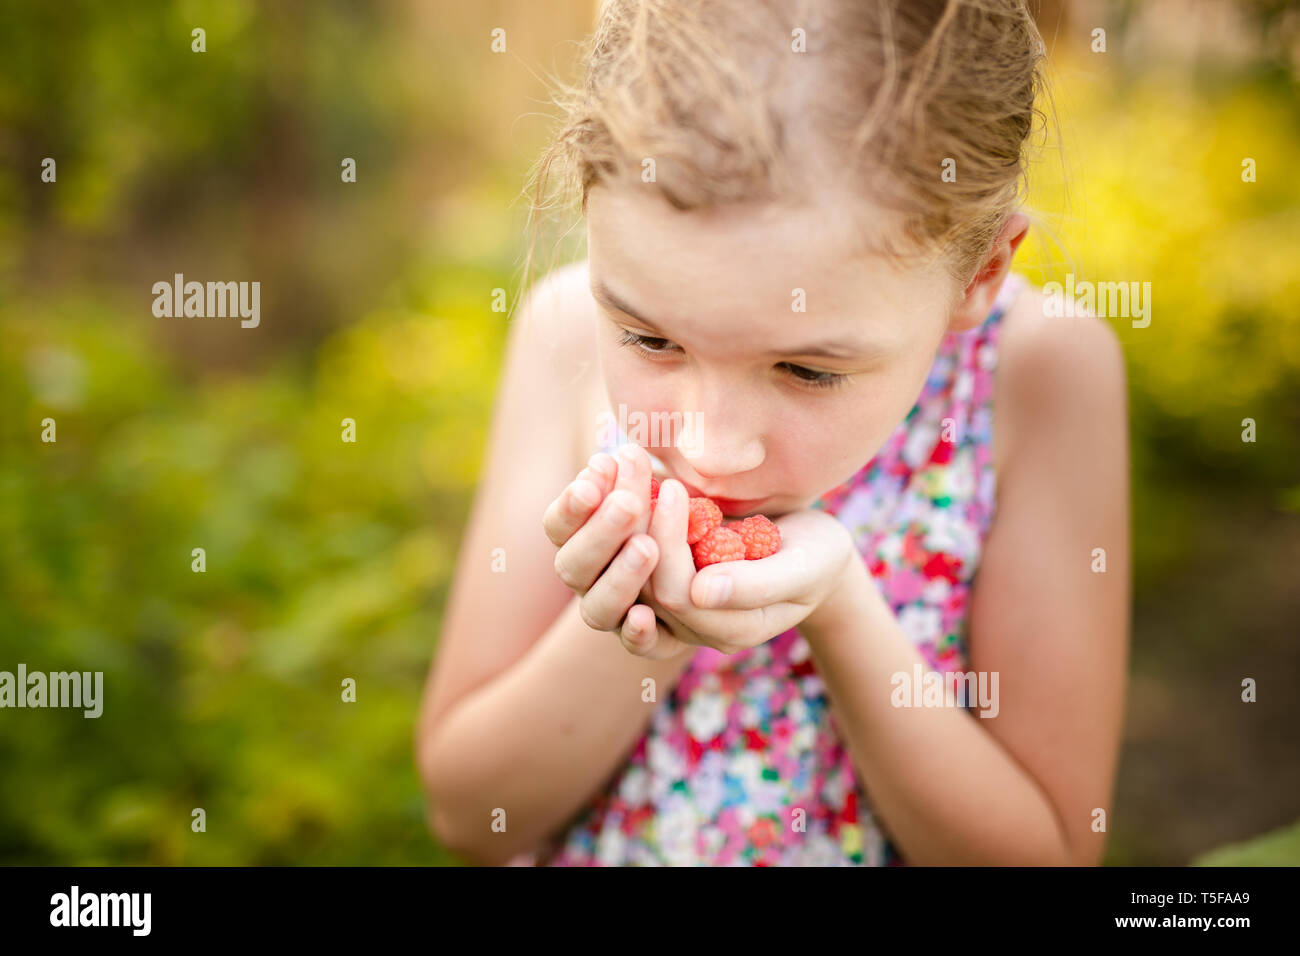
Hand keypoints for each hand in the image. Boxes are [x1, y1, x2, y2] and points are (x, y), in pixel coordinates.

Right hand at [541, 443, 660, 638]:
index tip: (599, 469)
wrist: (721, 557)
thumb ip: (636, 472)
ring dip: (619, 577)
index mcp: (579, 539)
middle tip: (629, 503)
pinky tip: (645, 616)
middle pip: (573, 565)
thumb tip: (626, 451)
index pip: (558, 525)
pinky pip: (637, 648)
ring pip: (597, 609)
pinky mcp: (652, 641)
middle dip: (600, 531)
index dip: (573, 503)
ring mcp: (614, 614)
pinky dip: (636, 634)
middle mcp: (588, 579)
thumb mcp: (659, 484)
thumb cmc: (679, 506)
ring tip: (648, 547)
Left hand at [621, 478, 857, 660]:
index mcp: (733, 629)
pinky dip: (619, 522)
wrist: (812, 548)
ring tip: (622, 467)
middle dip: (639, 525)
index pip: (679, 594)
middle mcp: (697, 627)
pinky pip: (627, 561)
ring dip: (619, 522)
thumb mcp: (805, 567)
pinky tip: (615, 481)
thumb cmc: (818, 555)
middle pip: (645, 586)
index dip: (669, 542)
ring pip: (629, 574)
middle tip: (637, 466)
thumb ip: (759, 584)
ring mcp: (677, 608)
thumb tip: (701, 592)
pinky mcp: (664, 580)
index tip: (675, 487)